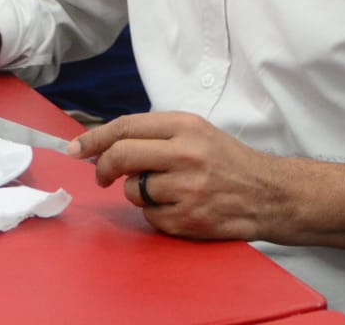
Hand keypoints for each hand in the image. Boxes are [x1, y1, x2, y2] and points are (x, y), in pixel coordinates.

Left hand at [69, 111, 284, 240]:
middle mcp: (185, 153)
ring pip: (133, 190)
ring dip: (138, 192)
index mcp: (185, 126)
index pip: (126, 127)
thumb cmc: (227, 161)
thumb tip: (105, 144)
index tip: (77, 149)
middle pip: (121, 156)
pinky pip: (149, 216)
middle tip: (103, 175)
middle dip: (103, 167)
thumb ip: (156, 135)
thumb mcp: (197, 132)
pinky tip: (178, 207)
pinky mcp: (188, 218)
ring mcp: (187, 188)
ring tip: (164, 189)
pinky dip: (156, 213)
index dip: (95, 138)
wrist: (268, 193)